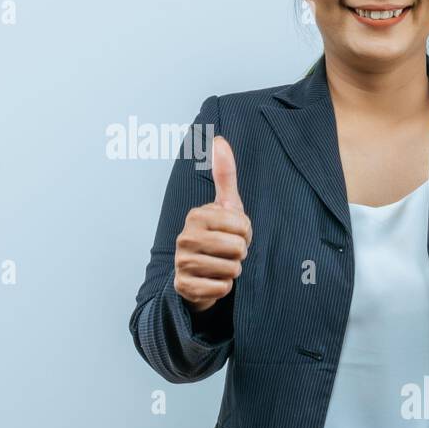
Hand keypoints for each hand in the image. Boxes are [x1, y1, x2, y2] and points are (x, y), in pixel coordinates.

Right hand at [174, 135, 252, 313]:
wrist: (197, 275)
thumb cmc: (216, 237)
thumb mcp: (224, 206)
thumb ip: (224, 174)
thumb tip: (219, 138)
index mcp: (196, 216)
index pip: (242, 225)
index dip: (246, 232)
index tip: (235, 233)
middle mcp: (185, 238)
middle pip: (238, 248)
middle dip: (241, 253)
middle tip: (230, 252)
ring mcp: (182, 263)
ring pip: (231, 269)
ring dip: (233, 271)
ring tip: (222, 265)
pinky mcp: (185, 287)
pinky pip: (221, 288)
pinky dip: (224, 288)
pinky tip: (214, 281)